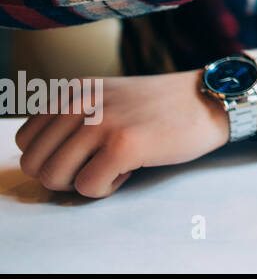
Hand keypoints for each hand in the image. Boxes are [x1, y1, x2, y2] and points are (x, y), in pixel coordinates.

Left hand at [14, 71, 231, 198]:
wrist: (209, 100)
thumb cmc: (160, 107)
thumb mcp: (107, 97)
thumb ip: (73, 117)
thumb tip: (42, 161)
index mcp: (72, 91)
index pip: (26, 142)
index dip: (55, 156)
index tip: (88, 151)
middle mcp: (81, 102)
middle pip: (34, 164)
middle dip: (64, 175)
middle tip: (99, 163)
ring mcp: (101, 122)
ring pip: (54, 178)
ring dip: (83, 182)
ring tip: (114, 165)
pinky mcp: (124, 145)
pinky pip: (88, 188)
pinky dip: (107, 188)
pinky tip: (131, 168)